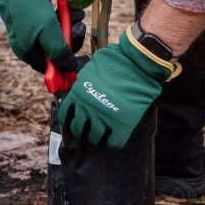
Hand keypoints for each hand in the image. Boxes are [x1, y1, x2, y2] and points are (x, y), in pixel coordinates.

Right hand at [0, 0, 84, 73]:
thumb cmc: (29, 9)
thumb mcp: (47, 33)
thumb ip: (59, 52)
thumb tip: (69, 68)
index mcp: (28, 52)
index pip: (50, 68)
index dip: (67, 66)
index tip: (83, 60)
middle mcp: (30, 43)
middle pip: (57, 51)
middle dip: (71, 40)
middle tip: (79, 29)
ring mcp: (35, 29)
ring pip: (59, 34)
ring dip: (71, 25)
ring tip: (77, 15)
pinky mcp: (40, 17)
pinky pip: (57, 22)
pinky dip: (66, 16)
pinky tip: (71, 8)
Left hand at [57, 27, 178, 148]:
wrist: (138, 63)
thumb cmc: (115, 61)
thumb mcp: (90, 71)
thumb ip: (82, 84)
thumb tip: (78, 94)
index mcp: (78, 94)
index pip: (66, 117)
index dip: (70, 121)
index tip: (76, 122)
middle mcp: (88, 107)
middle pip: (79, 130)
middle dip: (83, 131)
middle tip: (89, 130)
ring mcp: (105, 117)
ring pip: (94, 138)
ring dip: (96, 138)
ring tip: (102, 135)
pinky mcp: (122, 124)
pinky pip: (113, 142)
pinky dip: (112, 143)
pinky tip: (113, 138)